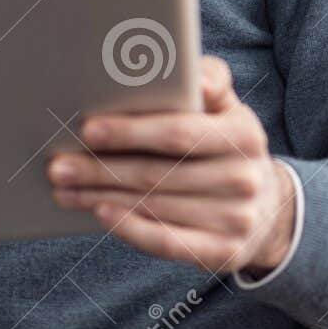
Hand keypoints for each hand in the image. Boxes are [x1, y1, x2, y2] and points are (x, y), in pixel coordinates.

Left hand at [48, 56, 297, 275]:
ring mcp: (237, 219)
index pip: (179, 133)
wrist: (269, 207)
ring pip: (154, 207)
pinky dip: (130, 229)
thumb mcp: (228, 109)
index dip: (131, 131)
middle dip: (101, 168)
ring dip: (101, 197)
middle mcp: (245, 178)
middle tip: (58, 165)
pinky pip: (168, 243)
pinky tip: (100, 213)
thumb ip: (209, 81)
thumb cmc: (228, 145)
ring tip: (65, 187)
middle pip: (157, 174)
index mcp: (244, 133)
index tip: (87, 128)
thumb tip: (193, 76)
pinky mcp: (225, 253)